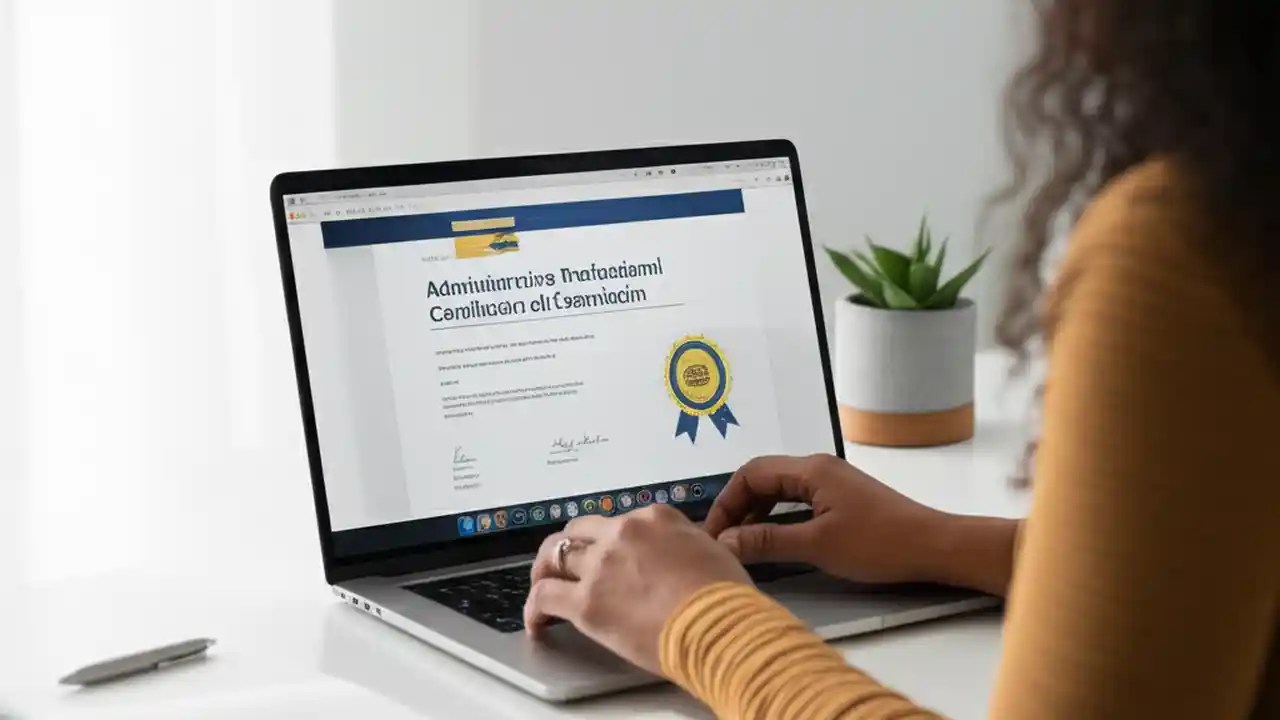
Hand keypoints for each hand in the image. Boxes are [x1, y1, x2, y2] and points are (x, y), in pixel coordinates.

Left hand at [524, 504, 750, 673]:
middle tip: (566, 565)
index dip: (611, 541)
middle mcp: (623, 533)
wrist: (718, 625)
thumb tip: (679, 553)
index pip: (620, 522)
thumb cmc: (725, 597)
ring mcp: (601, 565)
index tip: (610, 557)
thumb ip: (685, 544)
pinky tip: (537, 621)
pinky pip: (544, 597)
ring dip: (545, 570)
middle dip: (571, 547)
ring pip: (555, 556)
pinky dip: (535, 608)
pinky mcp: (586, 602)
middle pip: (580, 531)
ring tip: (541, 585)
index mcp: (654, 518)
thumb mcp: (712, 551)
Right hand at [705, 454, 945, 584]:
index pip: (751, 473)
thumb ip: (768, 542)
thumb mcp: (817, 545)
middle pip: (762, 478)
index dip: (726, 502)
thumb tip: (725, 542)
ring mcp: (832, 482)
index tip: (714, 533)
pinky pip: (796, 501)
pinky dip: (777, 518)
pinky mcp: (841, 499)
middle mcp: (818, 468)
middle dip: (737, 507)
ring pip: (779, 491)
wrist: (934, 547)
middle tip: (722, 539)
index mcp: (811, 470)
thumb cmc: (880, 544)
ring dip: (756, 514)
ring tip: (741, 543)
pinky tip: (772, 541)